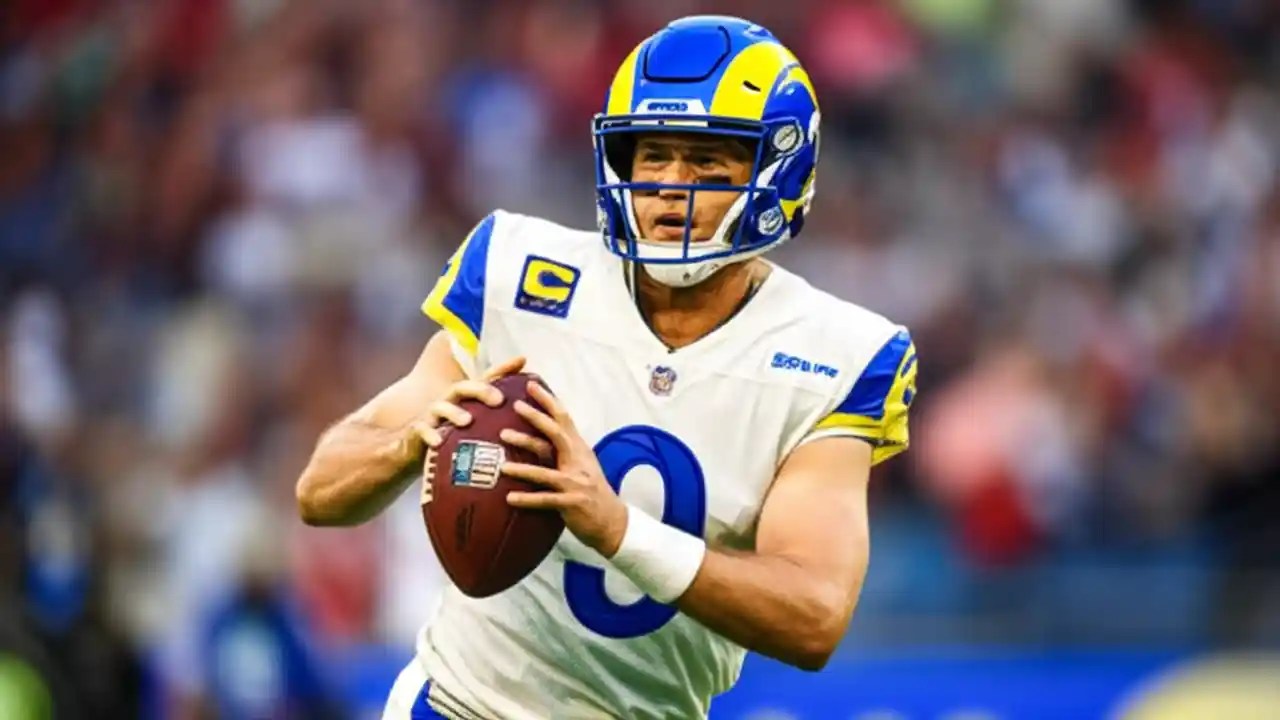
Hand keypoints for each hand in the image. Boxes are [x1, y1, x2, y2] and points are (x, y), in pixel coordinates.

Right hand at [404, 356, 525, 488]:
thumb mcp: (479, 428)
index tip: (523, 360)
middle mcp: (450, 401)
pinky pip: (421, 430)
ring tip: (467, 421)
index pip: (486, 379)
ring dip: (454, 412)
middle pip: (464, 387)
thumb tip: (533, 412)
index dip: (504, 369)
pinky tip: (437, 442)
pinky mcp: (418, 431)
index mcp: (467, 399)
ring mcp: (433, 415)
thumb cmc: (455, 439)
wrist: (418, 453)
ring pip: (441, 407)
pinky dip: (429, 435)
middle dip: (480, 390)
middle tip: (498, 399)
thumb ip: (501, 419)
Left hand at [501, 381, 628, 557]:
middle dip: (536, 419)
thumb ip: (564, 449)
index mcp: (579, 449)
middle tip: (515, 407)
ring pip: (545, 471)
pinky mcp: (571, 503)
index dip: (548, 400)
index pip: (563, 418)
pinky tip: (510, 499)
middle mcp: (578, 462)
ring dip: (522, 468)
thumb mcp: (581, 465)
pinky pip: (545, 500)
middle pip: (556, 434)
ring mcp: (575, 483)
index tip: (530, 384)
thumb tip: (542, 432)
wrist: (612, 521)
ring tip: (501, 467)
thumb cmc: (591, 492)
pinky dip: (527, 499)